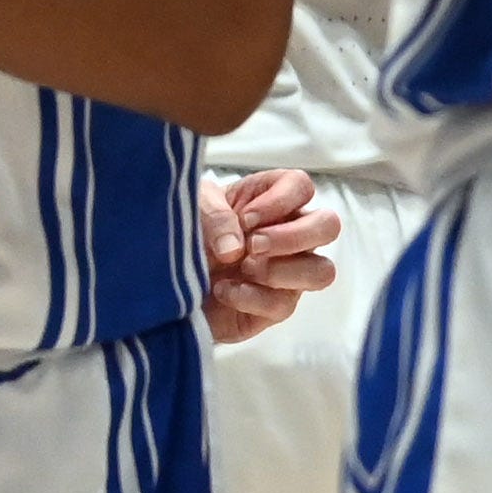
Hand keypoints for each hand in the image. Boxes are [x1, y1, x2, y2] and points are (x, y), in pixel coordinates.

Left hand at [200, 165, 339, 344]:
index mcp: (269, 200)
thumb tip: (237, 248)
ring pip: (323, 271)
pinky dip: (251, 297)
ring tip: (244, 268)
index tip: (244, 217)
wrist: (163, 282)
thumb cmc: (185, 234)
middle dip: (293, 236)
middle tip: (253, 244)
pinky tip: (223, 290)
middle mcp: (289, 234)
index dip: (281, 200)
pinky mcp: (275, 306)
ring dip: (282, 270)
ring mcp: (287, 272)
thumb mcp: (191, 208)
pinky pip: (284, 305)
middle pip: (328, 226)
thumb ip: (214, 213)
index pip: (301, 186)